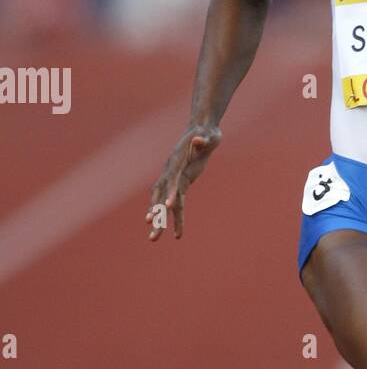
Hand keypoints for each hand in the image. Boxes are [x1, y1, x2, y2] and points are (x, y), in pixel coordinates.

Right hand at [146, 125, 221, 240]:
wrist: (201, 129)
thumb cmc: (208, 133)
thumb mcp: (210, 135)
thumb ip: (204, 139)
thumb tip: (199, 139)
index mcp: (177, 162)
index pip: (173, 180)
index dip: (170, 193)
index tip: (168, 206)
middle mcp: (170, 172)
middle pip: (162, 195)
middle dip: (158, 214)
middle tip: (153, 231)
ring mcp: (172, 177)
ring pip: (163, 202)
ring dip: (159, 220)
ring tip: (154, 239)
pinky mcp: (178, 182)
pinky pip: (172, 202)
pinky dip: (170, 215)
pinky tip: (167, 229)